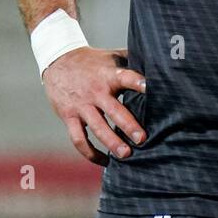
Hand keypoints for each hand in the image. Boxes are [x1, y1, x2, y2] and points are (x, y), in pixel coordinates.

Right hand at [44, 47, 146, 166]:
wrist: (57, 61)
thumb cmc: (91, 61)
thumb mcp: (111, 56)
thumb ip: (132, 59)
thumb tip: (159, 60)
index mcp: (109, 75)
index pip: (125, 77)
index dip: (137, 82)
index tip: (149, 88)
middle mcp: (96, 91)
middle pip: (113, 110)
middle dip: (128, 125)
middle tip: (142, 139)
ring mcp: (81, 105)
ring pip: (97, 127)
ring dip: (111, 142)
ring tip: (126, 155)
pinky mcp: (69, 116)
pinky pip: (78, 139)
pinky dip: (90, 153)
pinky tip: (104, 161)